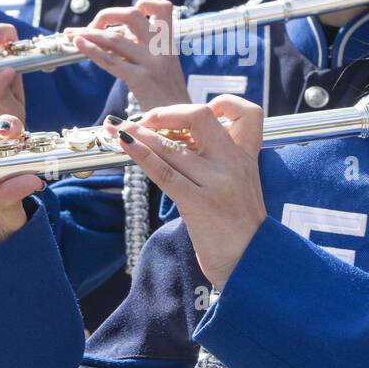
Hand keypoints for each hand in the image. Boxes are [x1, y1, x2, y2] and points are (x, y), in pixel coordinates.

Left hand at [68, 0, 188, 110]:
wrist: (182, 124)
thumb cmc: (168, 100)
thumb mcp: (164, 69)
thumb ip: (145, 51)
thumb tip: (117, 38)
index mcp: (169, 44)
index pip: (163, 7)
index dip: (144, 3)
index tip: (124, 16)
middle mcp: (161, 49)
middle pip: (132, 14)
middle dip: (105, 15)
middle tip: (90, 26)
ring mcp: (152, 64)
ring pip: (115, 38)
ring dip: (88, 33)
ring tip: (70, 34)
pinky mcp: (141, 80)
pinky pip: (111, 60)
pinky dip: (90, 49)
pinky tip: (77, 45)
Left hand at [110, 95, 266, 290]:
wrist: (251, 265)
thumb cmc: (240, 230)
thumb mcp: (241, 187)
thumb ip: (221, 164)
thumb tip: (181, 143)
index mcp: (247, 158)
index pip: (248, 113)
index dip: (223, 102)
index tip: (194, 113)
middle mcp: (234, 164)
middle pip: (200, 116)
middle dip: (165, 113)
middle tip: (145, 120)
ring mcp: (217, 184)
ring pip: (171, 146)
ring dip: (139, 133)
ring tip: (117, 128)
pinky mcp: (199, 204)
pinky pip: (164, 173)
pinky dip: (141, 154)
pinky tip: (125, 145)